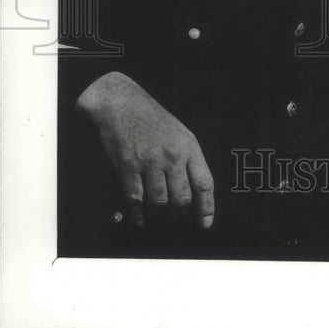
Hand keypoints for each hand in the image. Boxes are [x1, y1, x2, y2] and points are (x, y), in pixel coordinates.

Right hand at [76, 72, 213, 228]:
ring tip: (155, 215)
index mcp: (188, 146)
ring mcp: (149, 161)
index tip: (205, 224)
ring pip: (158, 203)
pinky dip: (137, 214)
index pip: (204, 183)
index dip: (206, 207)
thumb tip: (195, 190)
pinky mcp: (127, 165)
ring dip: (157, 215)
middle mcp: (172, 155)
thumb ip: (189, 159)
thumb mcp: (180, 133)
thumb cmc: (152, 119)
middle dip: (178, 214)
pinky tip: (138, 217)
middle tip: (173, 217)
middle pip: (181, 199)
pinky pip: (135, 199)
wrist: (122, 103)